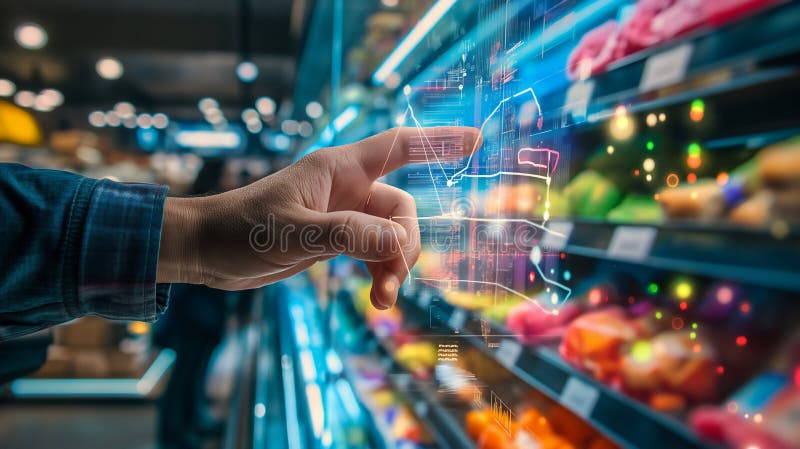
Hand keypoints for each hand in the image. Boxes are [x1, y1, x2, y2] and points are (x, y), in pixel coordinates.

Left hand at [157, 126, 481, 308]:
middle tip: (390, 280)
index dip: (439, 141)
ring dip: (393, 266)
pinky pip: (373, 253)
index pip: (399, 147)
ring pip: (389, 237)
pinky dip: (379, 272)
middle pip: (401, 210)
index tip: (476, 141)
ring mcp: (341, 216)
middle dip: (404, 246)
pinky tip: (376, 296)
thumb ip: (346, 234)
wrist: (207, 251)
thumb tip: (397, 241)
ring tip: (381, 299)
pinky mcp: (334, 240)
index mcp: (339, 170)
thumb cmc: (239, 229)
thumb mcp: (292, 231)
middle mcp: (346, 189)